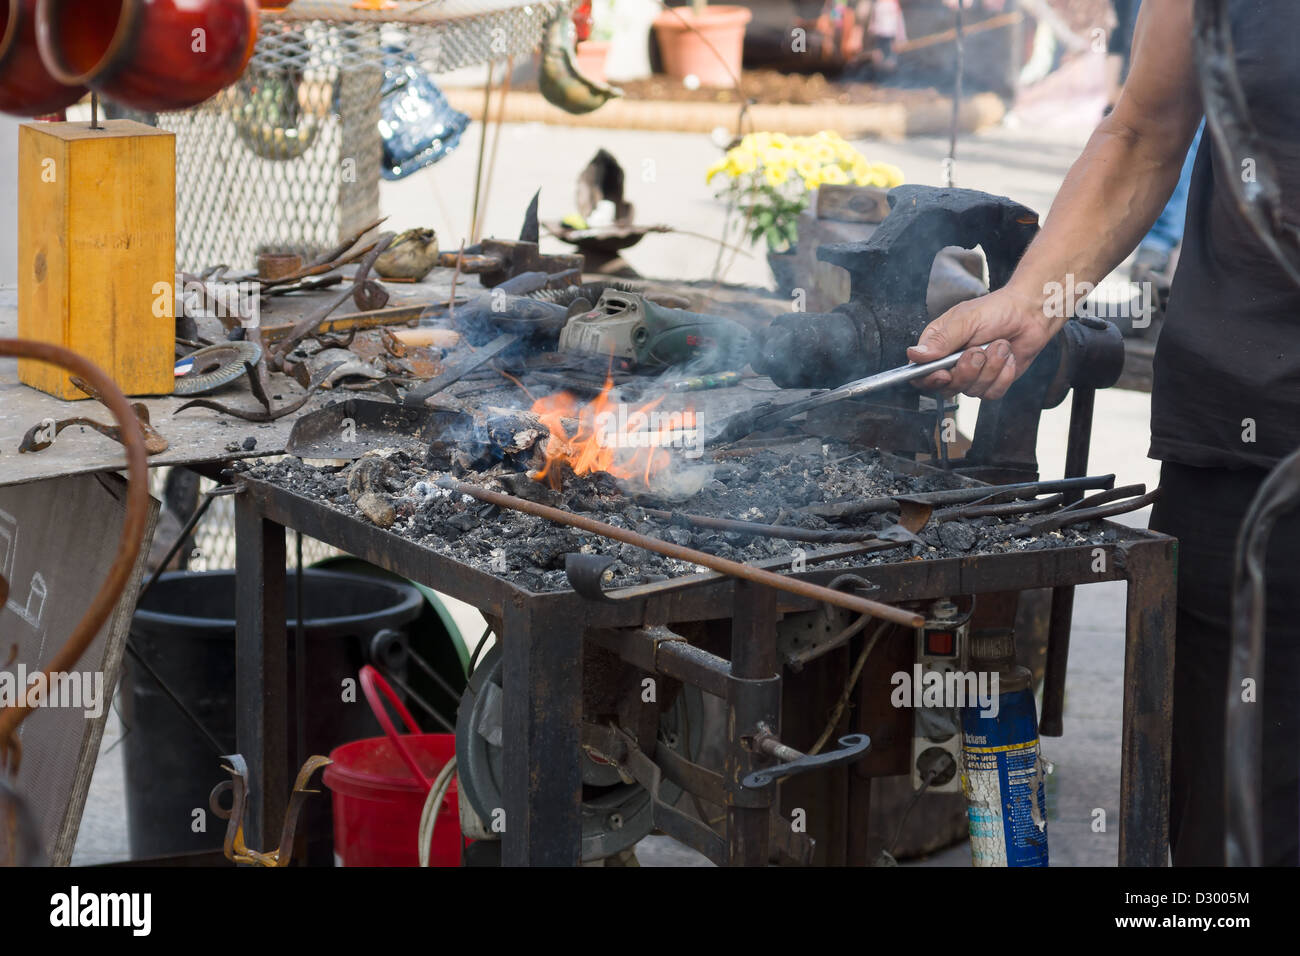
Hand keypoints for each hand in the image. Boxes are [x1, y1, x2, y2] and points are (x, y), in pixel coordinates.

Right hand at [907, 286, 1053, 399]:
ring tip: (999, 345)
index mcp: (937, 346)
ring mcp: (972, 375)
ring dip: (990, 368)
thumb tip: (914, 355)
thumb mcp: (965, 320)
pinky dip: (1003, 375)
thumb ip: (940, 340)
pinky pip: (992, 393)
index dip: (929, 380)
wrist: (1030, 314)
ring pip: (971, 391)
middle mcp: (951, 363)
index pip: (920, 374)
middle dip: (967, 371)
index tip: (944, 374)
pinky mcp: (992, 383)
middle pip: (946, 388)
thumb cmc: (996, 310)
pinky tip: (1008, 357)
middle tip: (979, 351)